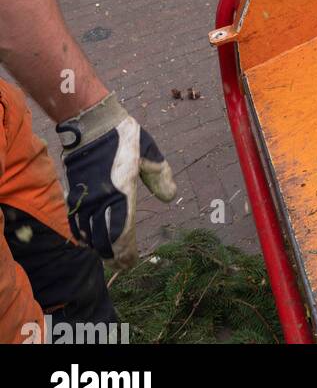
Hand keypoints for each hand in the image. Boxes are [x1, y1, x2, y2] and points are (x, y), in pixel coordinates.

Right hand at [57, 93, 176, 267]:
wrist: (91, 123)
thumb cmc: (123, 136)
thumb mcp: (149, 152)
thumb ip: (160, 176)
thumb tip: (171, 197)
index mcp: (123, 192)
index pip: (124, 234)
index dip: (127, 253)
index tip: (133, 262)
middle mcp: (101, 201)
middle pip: (104, 242)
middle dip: (114, 256)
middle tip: (122, 264)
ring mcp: (85, 199)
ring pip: (89, 236)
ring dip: (99, 248)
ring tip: (109, 255)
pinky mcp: (74, 194)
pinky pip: (76, 224)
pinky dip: (84, 236)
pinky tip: (90, 238)